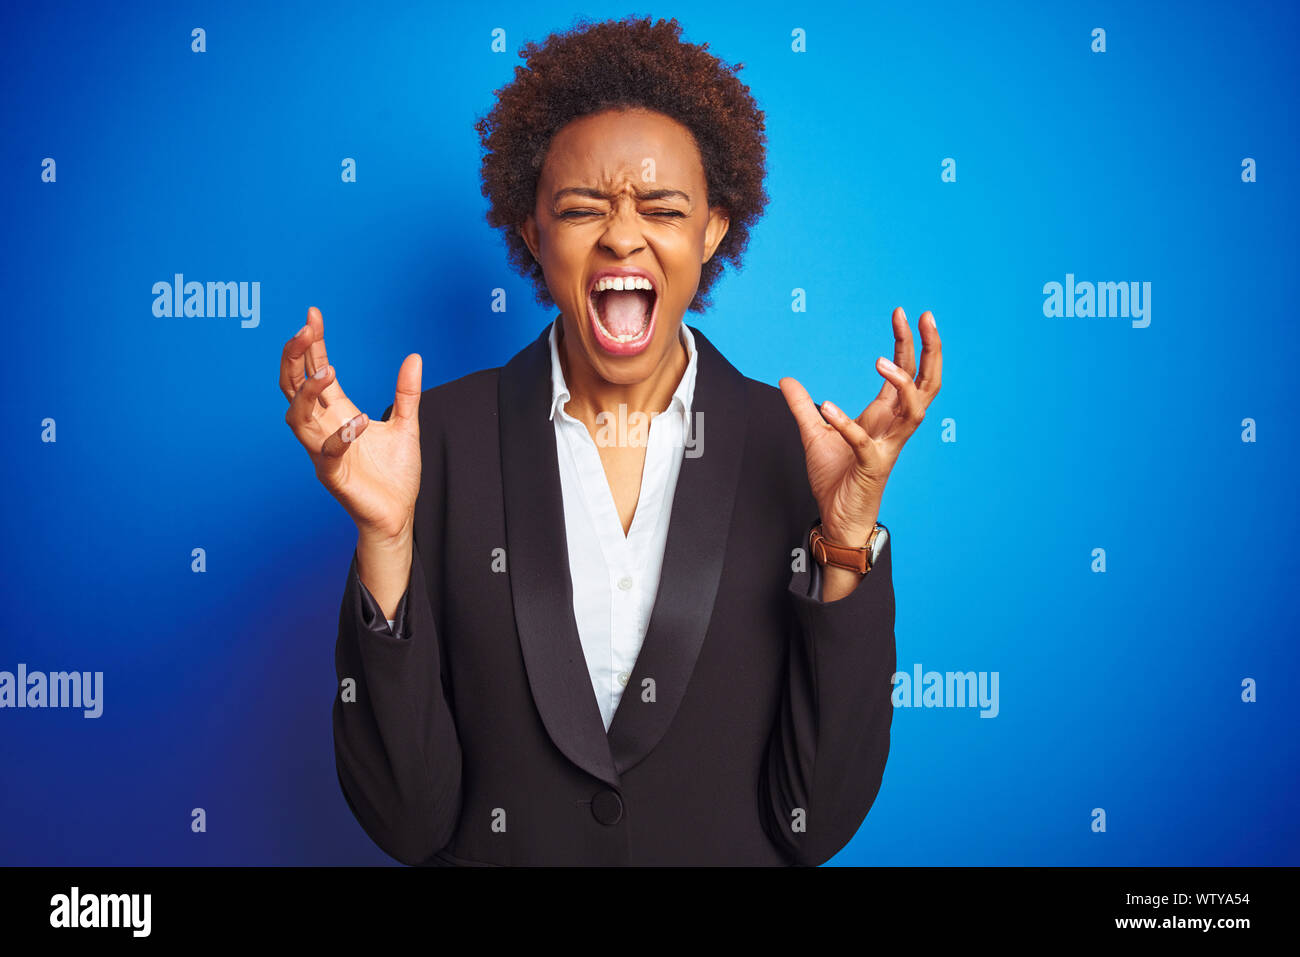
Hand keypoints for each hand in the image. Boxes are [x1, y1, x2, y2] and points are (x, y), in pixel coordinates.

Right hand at [281, 306, 422, 544]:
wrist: (397, 515)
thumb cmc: (394, 474)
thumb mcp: (407, 425)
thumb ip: (407, 393)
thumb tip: (414, 356)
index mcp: (337, 412)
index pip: (314, 370)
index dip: (311, 343)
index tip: (313, 314)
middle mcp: (323, 428)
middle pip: (292, 387)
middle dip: (294, 357)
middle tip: (304, 330)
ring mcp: (323, 451)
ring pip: (297, 418)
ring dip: (308, 393)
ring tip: (330, 372)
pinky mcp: (333, 476)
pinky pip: (325, 453)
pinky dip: (339, 436)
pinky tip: (358, 421)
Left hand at [779, 307, 942, 545]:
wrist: (838, 518)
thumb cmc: (837, 478)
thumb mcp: (814, 434)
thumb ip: (803, 406)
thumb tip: (786, 380)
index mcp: (885, 416)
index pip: (906, 372)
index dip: (907, 342)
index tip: (903, 313)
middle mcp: (894, 428)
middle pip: (927, 384)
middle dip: (930, 351)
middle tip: (926, 317)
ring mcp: (887, 447)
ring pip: (914, 411)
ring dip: (901, 384)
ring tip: (879, 361)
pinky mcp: (872, 468)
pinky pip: (864, 443)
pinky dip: (847, 425)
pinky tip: (827, 407)